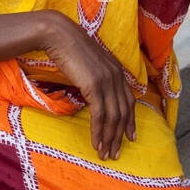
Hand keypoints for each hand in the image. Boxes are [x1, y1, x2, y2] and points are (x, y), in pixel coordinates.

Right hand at [42, 13, 135, 160]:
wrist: (59, 34)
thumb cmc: (68, 48)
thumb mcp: (88, 63)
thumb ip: (96, 77)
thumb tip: (94, 93)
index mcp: (117, 71)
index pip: (129, 101)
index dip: (131, 121)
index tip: (130, 137)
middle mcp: (116, 76)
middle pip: (123, 113)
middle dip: (120, 136)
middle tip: (116, 153)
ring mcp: (107, 81)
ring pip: (113, 117)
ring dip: (109, 139)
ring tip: (105, 154)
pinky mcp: (95, 86)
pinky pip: (100, 116)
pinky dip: (99, 132)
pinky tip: (96, 144)